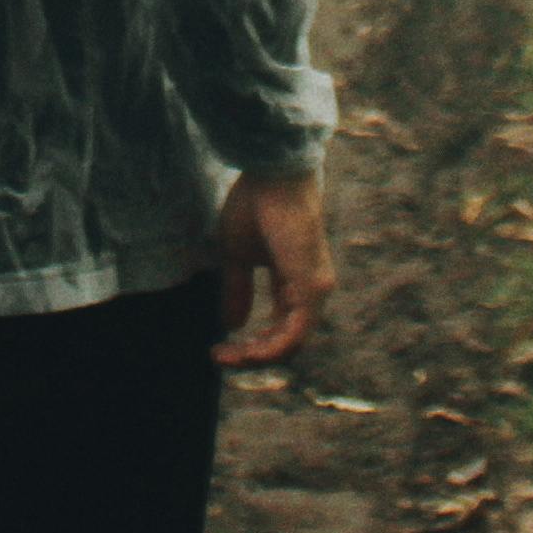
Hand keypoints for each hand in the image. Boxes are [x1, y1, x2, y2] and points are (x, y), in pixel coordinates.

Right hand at [211, 167, 333, 368]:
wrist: (271, 174)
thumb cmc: (255, 204)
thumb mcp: (237, 255)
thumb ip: (237, 290)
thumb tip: (232, 325)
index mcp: (296, 282)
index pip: (280, 328)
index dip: (250, 344)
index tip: (217, 349)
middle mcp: (311, 291)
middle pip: (286, 342)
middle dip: (251, 356)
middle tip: (219, 358)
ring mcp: (315, 290)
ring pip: (291, 344)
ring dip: (257, 356)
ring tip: (227, 357)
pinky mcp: (312, 288)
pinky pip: (295, 334)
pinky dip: (269, 348)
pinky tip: (244, 349)